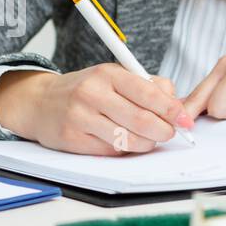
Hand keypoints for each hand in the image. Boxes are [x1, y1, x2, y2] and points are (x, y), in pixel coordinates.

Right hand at [0, 64, 189, 155]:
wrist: (41, 102)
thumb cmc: (84, 90)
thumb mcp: (114, 77)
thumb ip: (147, 85)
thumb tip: (176, 102)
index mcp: (107, 74)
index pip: (148, 92)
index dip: (171, 109)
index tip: (184, 119)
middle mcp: (92, 93)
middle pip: (142, 120)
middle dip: (164, 131)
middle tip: (169, 133)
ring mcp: (81, 117)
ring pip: (128, 140)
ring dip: (146, 144)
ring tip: (148, 139)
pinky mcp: (73, 139)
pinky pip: (111, 151)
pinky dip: (124, 150)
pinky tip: (124, 142)